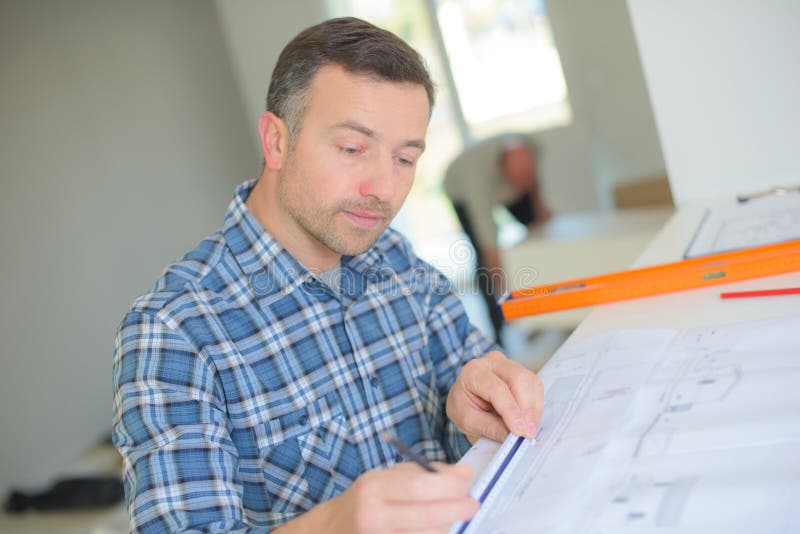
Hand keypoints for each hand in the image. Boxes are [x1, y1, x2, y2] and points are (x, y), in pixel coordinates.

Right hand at [277, 462, 477, 532]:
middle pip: (430, 515)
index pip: (421, 485)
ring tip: (452, 518)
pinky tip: (437, 529)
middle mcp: (374, 515)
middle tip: (472, 504)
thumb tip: (464, 475)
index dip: (451, 486)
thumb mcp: (386, 478)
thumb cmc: (366, 501)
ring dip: (449, 527)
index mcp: (375, 487)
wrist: (331, 532)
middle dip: (458, 509)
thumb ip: (425, 473)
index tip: (468, 484)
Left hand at [447, 350, 543, 442]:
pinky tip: (529, 419)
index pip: (496, 388)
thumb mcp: (468, 421)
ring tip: (528, 429)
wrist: (468, 398)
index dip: (510, 410)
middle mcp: (491, 362)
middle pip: (518, 379)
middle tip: (528, 432)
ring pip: (530, 381)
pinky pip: (535, 386)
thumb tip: (514, 436)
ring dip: (533, 408)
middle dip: (526, 408)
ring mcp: (508, 364)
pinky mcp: (521, 371)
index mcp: (472, 372)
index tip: (519, 431)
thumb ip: (490, 428)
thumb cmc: (465, 406)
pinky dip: (535, 405)